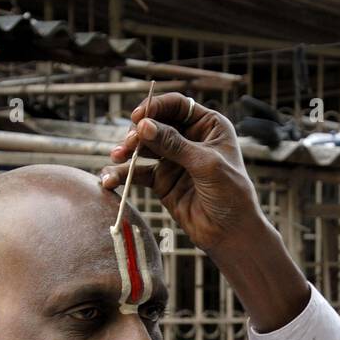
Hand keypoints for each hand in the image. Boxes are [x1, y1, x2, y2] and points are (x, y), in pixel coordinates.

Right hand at [101, 92, 265, 256]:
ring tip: (117, 157)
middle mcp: (189, 139)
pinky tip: (108, 180)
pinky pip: (137, 173)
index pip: (178, 106)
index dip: (156, 107)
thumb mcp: (206, 165)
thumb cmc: (231, 195)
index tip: (139, 117)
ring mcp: (173, 160)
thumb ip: (174, 145)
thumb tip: (143, 125)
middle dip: (138, 132)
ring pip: (143, 147)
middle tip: (128, 144)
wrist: (231, 233)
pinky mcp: (161, 181)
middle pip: (156, 124)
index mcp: (208, 126)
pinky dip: (122, 175)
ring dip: (127, 150)